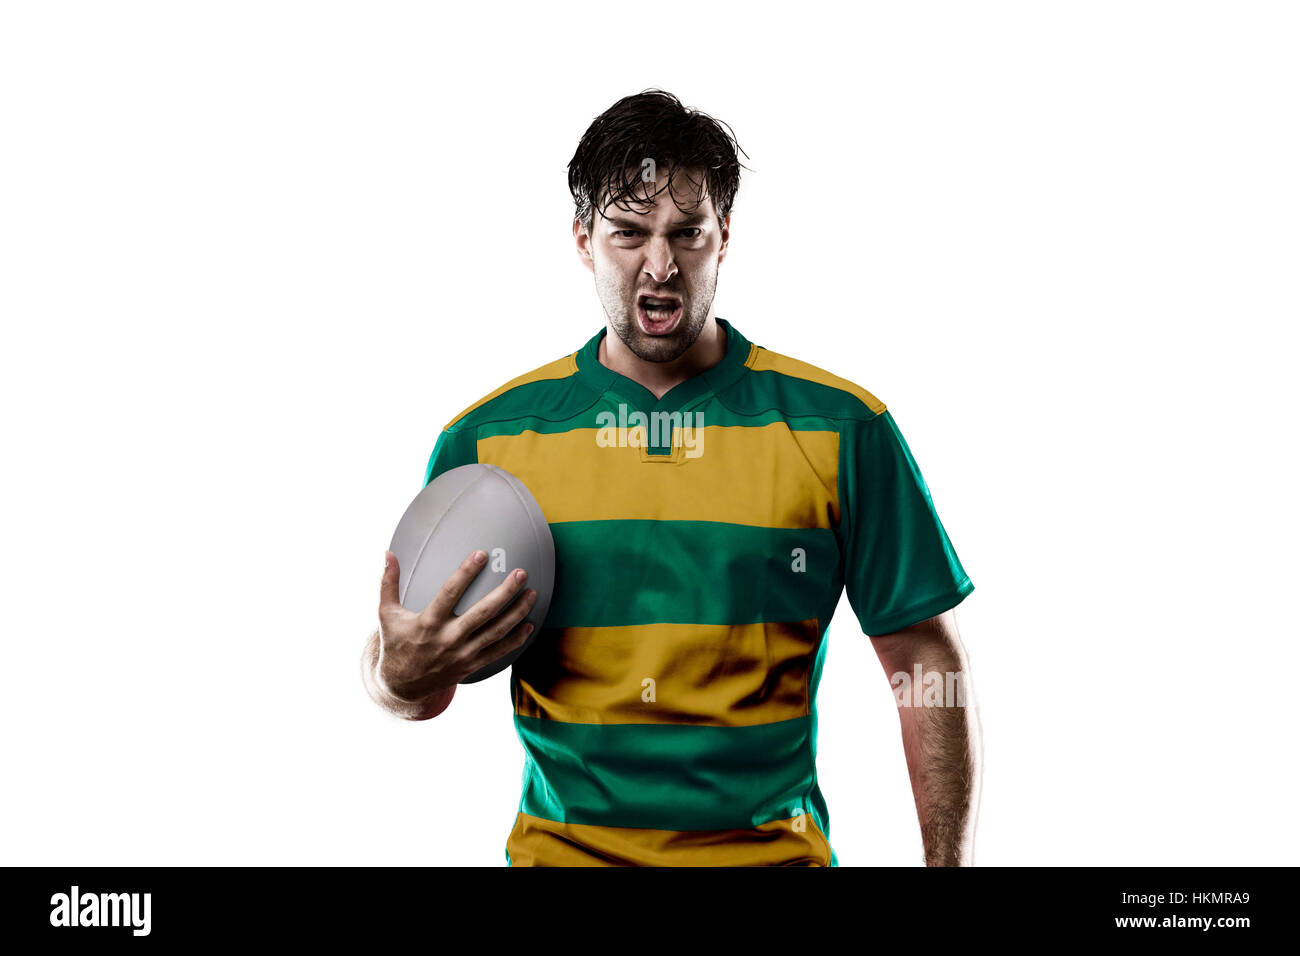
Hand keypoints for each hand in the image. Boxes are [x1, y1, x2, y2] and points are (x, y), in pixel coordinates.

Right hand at [376, 548, 537, 697]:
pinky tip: (530, 624)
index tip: (481, 554)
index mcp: (427, 622)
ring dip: (517, 613)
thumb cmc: (396, 643)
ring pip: (496, 632)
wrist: (402, 686)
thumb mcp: (387, 614)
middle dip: (504, 592)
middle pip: (482, 613)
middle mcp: (448, 638)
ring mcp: (462, 654)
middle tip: (521, 573)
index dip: (466, 572)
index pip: (450, 593)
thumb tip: (387, 553)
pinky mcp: (471, 665)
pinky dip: (516, 639)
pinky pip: (498, 652)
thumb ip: (388, 583)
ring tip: (531, 594)